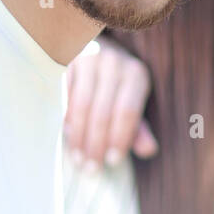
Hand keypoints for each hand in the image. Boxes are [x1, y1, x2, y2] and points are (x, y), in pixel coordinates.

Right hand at [65, 36, 157, 169]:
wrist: (95, 44)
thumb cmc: (116, 82)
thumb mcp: (132, 99)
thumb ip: (138, 126)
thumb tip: (149, 150)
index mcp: (135, 74)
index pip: (127, 111)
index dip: (120, 138)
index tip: (112, 161)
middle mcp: (114, 63)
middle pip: (103, 111)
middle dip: (96, 144)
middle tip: (91, 168)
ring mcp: (89, 60)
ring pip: (81, 105)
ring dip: (78, 136)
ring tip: (78, 159)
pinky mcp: (67, 61)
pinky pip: (64, 95)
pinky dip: (65, 119)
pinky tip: (67, 136)